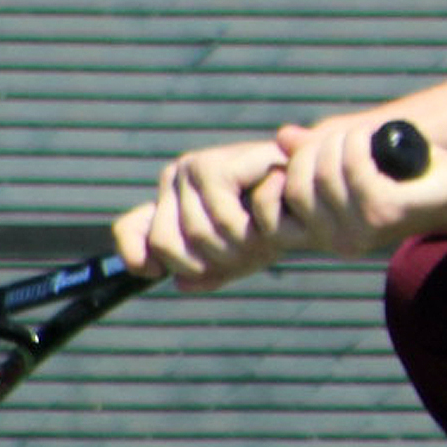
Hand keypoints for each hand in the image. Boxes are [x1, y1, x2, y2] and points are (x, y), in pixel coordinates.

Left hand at [112, 139, 289, 292]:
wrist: (314, 195)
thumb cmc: (274, 224)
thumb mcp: (234, 255)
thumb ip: (205, 271)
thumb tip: (178, 282)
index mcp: (172, 201)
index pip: (131, 231)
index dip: (136, 256)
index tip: (153, 272)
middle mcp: (176, 180)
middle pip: (166, 244)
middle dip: (209, 263)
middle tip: (245, 255)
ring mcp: (192, 169)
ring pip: (195, 235)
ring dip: (235, 249)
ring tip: (261, 238)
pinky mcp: (216, 164)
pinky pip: (220, 218)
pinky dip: (246, 231)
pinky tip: (264, 222)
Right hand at [269, 121, 446, 256]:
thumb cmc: (409, 174)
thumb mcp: (354, 161)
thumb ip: (318, 154)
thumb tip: (282, 139)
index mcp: (325, 237)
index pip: (270, 222)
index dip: (271, 185)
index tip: (295, 158)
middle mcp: (338, 241)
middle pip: (295, 189)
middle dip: (310, 151)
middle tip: (340, 137)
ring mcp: (361, 229)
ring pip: (322, 174)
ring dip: (339, 141)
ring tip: (361, 134)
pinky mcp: (383, 211)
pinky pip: (351, 166)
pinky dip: (359, 140)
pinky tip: (372, 134)